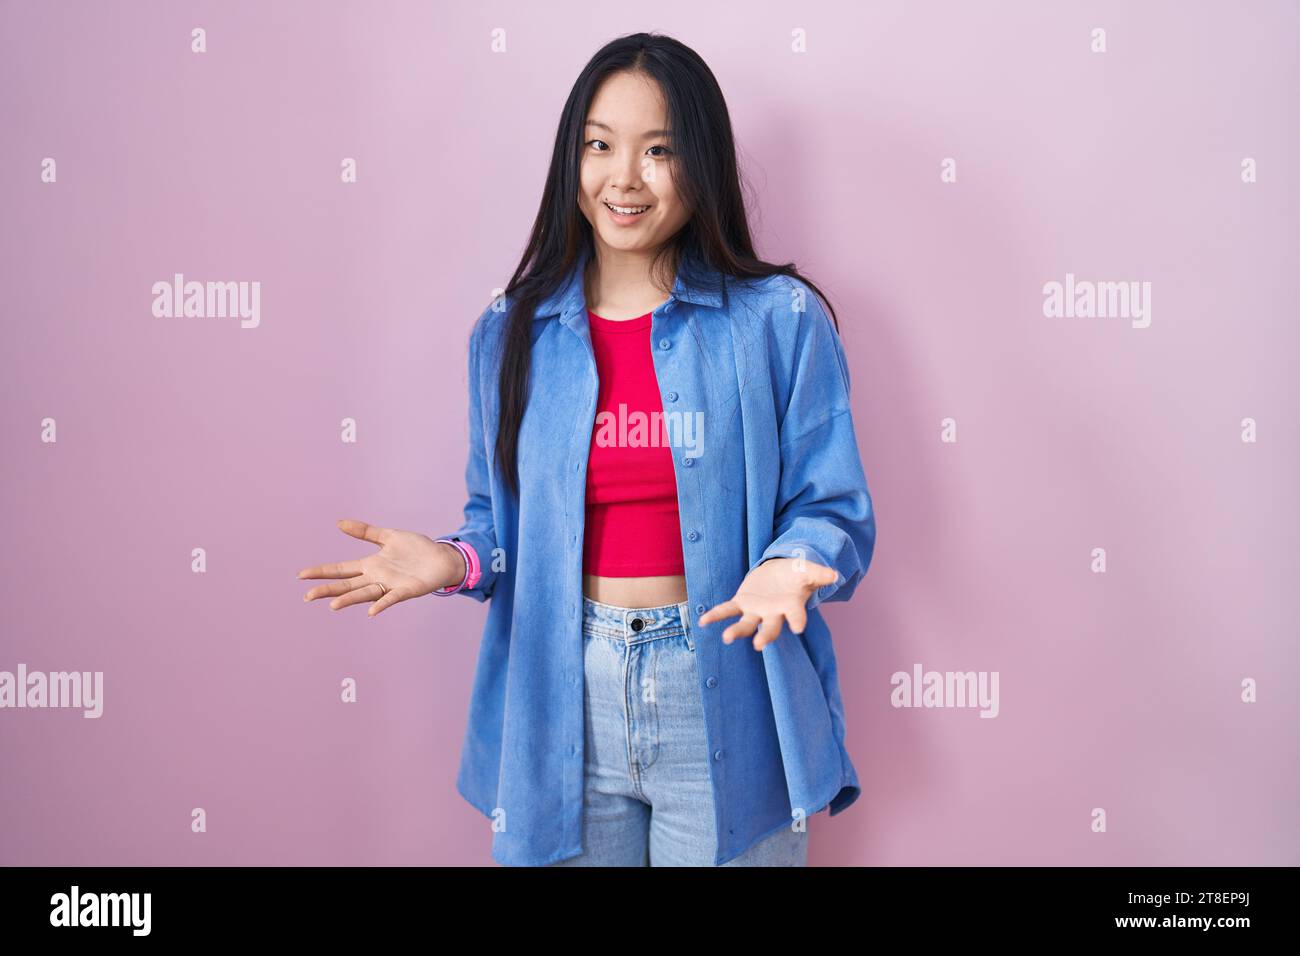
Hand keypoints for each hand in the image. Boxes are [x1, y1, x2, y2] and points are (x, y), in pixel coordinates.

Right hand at [298, 519, 464, 617]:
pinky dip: (382, 604)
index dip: (322, 572)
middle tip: (307, 596)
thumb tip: (339, 523)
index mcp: (370, 565)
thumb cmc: (416, 549)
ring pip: (365, 593)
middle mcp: (377, 578)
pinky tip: (371, 611)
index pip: (341, 569)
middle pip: (347, 585)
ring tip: (333, 605)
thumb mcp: (388, 536)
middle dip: (327, 590)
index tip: (301, 575)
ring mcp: (390, 585)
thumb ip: (365, 531)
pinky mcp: (407, 590)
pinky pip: (392, 598)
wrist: (442, 557)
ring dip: (350, 599)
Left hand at [698, 557, 837, 650]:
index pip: (796, 616)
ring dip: (737, 631)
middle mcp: (773, 614)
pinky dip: (715, 615)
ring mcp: (756, 611)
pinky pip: (727, 610)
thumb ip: (818, 573)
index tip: (798, 628)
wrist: (778, 572)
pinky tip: (703, 622)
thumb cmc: (796, 575)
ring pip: (746, 624)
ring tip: (726, 638)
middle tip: (759, 646)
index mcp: (792, 607)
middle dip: (766, 636)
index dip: (797, 620)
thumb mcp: (807, 570)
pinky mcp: (741, 603)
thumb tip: (835, 576)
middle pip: (770, 628)